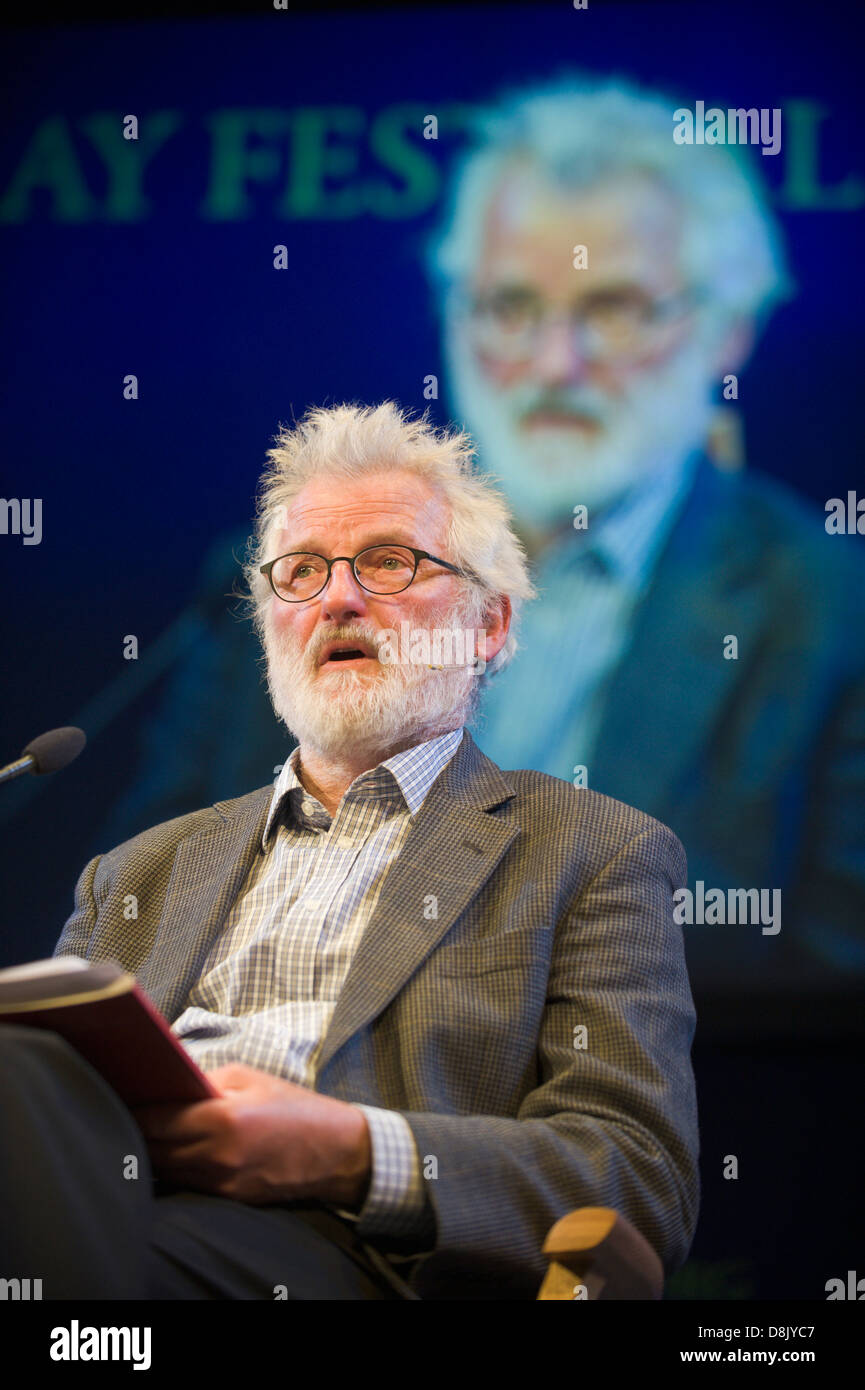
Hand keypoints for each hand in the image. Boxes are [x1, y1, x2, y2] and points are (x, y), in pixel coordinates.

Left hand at [132, 1063, 371, 1206]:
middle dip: (136, 1130)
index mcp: (223, 1119)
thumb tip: (170, 1082)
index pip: (157, 1120)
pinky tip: (170, 1150)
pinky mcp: (226, 1197)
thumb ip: (207, 1082)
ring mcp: (220, 1182)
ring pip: (165, 1170)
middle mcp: (216, 1156)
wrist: (334, 1151)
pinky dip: (173, 1166)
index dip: (134, 1109)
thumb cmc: (294, 1108)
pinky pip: (186, 1182)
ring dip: (152, 1151)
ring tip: (143, 1130)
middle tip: (126, 1110)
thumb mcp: (252, 1079)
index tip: (122, 1095)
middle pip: (154, 1149)